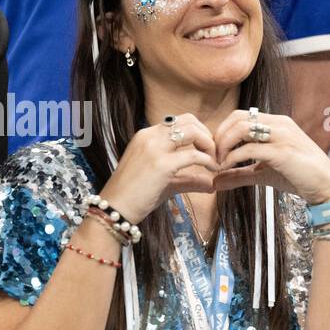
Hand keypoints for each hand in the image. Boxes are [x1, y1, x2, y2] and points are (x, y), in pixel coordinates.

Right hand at [98, 113, 218, 223]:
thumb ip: (189, 179)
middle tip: (214, 154)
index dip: (199, 132)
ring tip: (214, 162)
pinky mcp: (162, 165)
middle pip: (189, 120)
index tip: (206, 149)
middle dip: (207, 135)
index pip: (179, 121)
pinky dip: (208, 162)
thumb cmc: (135, 196)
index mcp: (146, 135)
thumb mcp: (164, 181)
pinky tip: (212, 172)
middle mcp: (149, 136)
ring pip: (192, 131)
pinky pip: (194, 156)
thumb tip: (212, 184)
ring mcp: (155, 148)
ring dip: (209, 145)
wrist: (115, 208)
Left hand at [212, 111, 329, 204]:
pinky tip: (227, 169)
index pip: (240, 116)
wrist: (326, 187)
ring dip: (224, 145)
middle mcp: (279, 124)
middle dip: (219, 136)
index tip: (215, 151)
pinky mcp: (283, 152)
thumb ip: (239, 174)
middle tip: (212, 157)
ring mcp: (282, 136)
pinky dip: (233, 158)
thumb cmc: (299, 178)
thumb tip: (215, 181)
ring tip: (219, 163)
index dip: (222, 131)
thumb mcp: (264, 173)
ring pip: (241, 128)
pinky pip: (249, 149)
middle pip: (237, 118)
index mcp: (277, 123)